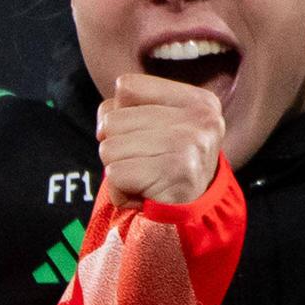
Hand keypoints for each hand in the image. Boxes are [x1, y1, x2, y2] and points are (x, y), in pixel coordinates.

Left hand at [96, 75, 224, 207]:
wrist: (191, 217)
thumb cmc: (165, 169)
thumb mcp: (156, 129)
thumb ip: (128, 109)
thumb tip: (104, 122)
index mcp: (198, 100)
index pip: (126, 87)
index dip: (119, 115)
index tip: (143, 137)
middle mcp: (200, 118)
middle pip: (112, 119)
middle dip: (117, 148)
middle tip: (146, 166)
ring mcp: (191, 142)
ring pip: (109, 148)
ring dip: (117, 171)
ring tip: (146, 180)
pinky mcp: (177, 170)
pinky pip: (115, 175)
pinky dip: (120, 191)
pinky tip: (144, 195)